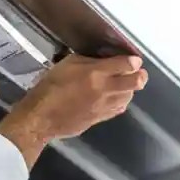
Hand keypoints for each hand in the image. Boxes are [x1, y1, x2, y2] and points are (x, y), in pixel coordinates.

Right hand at [0, 54, 147, 166]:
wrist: (40, 118)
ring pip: (129, 97)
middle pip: (136, 82)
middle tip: (136, 72)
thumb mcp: (66, 64)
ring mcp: (104, 107)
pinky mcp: (99, 119)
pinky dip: (119, 102)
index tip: (132, 60)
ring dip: (128, 89)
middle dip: (140, 75)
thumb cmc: (50, 87)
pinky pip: (117, 109)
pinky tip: (111, 98)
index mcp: (96, 74)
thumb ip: (88, 60)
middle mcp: (104, 90)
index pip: (127, 64)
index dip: (133, 60)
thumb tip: (104, 60)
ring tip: (121, 85)